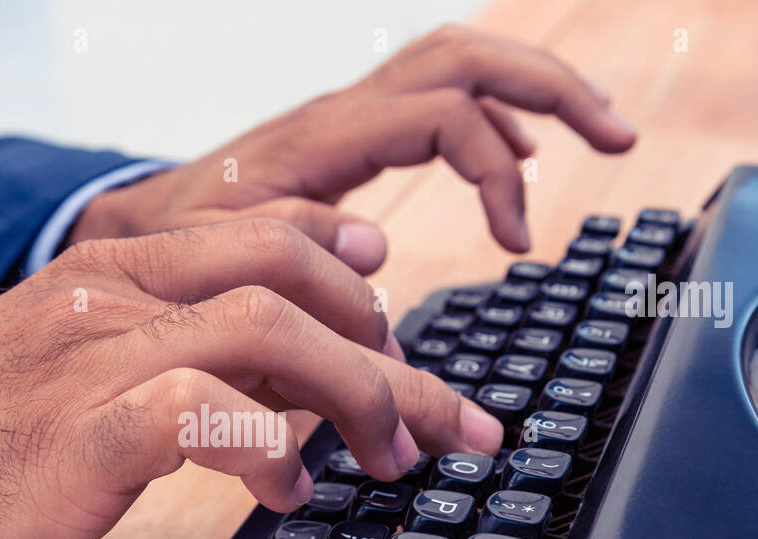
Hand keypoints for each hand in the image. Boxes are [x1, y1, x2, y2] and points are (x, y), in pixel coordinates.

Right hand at [0, 220, 502, 538]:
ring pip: (266, 326)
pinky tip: (287, 488)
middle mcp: (103, 293)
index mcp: (103, 274)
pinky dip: (267, 443)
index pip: (257, 228)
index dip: (347, 261)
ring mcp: (88, 355)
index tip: (398, 311)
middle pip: (286, 268)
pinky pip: (203, 409)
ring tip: (395, 456)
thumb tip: (266, 405)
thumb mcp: (67, 389)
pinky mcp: (77, 429)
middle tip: (434, 420)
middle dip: (387, 341)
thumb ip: (161, 372)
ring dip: (359, 391)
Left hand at [70, 25, 635, 271]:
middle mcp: (343, 115)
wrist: (140, 225)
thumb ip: (294, 260)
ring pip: (457, 64)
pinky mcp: (352, 138)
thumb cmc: (178, 248)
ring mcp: (349, 119)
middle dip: (551, 89)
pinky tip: (523, 157)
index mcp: (321, 143)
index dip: (496, 168)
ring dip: (535, 90)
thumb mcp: (225, 262)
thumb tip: (380, 259)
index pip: (441, 113)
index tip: (516, 242)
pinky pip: (438, 98)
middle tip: (616, 138)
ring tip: (599, 130)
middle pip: (465, 57)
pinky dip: (494, 118)